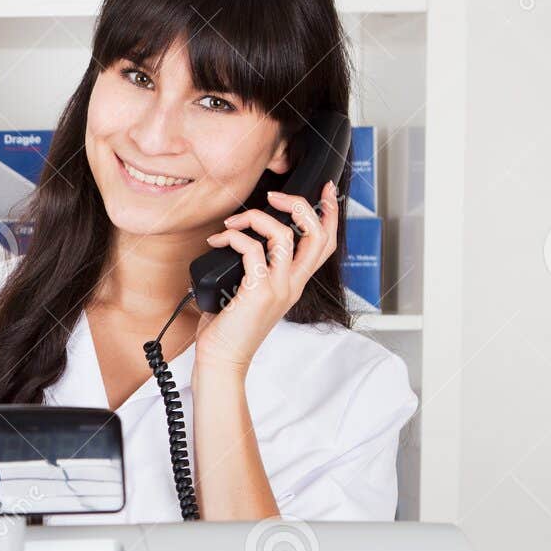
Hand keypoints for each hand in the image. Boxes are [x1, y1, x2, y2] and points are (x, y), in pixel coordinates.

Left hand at [194, 179, 338, 370]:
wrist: (222, 359)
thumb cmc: (229, 328)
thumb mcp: (249, 292)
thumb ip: (255, 268)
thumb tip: (239, 239)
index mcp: (294, 283)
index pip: (325, 243)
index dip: (331, 214)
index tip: (326, 190)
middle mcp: (292, 284)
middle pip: (317, 235)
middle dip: (301, 205)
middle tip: (276, 196)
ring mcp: (278, 288)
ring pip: (284, 236)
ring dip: (257, 218)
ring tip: (236, 221)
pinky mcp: (257, 292)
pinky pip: (252, 250)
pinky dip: (234, 236)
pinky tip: (220, 239)